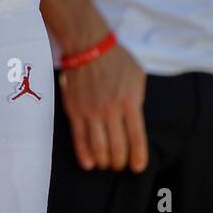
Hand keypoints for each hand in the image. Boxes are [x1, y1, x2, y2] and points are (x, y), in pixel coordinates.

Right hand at [59, 43, 147, 172]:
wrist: (87, 45)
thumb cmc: (116, 59)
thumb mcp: (137, 76)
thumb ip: (137, 99)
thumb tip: (134, 118)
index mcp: (130, 102)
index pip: (137, 139)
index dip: (138, 157)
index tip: (138, 167)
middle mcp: (111, 110)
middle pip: (117, 148)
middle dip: (120, 162)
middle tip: (120, 164)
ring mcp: (91, 111)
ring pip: (98, 148)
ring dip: (104, 161)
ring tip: (106, 163)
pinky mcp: (75, 110)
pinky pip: (79, 139)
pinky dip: (85, 155)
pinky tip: (89, 164)